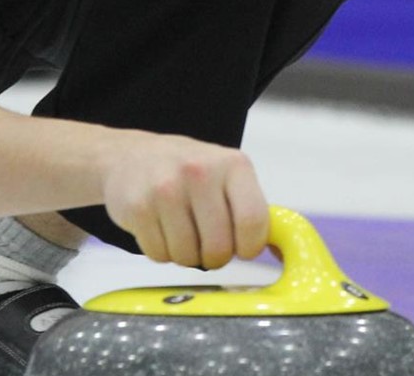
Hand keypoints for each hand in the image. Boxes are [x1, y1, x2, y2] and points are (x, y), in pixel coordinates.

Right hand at [101, 133, 270, 269]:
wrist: (130, 156)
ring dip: (186, 255)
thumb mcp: (227, 175)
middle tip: (207, 242)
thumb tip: (283, 251)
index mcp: (233, 164)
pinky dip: (161, 252)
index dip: (249, 247)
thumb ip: (252, 208)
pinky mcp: (138, 207)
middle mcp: (200, 172)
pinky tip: (160, 228)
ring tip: (181, 231)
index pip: (253, 221)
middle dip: (215, 256)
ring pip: (188, 256)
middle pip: (219, 248)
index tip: (241, 248)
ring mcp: (166, 188)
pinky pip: (159, 256)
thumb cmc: (189, 172)